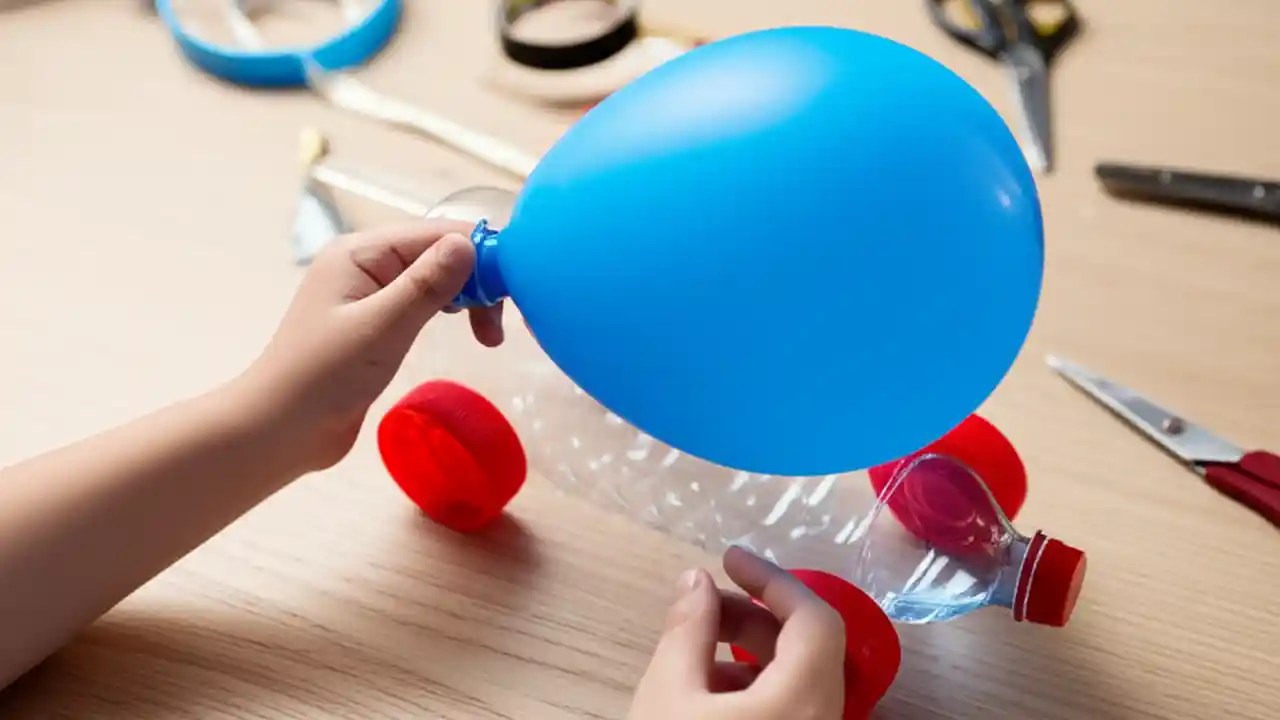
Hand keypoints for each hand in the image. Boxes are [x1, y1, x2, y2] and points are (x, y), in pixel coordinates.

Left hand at [240, 220, 503, 471]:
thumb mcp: (381, 329)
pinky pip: (423, 303)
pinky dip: (450, 313)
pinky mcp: (376, 324)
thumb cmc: (322, 378)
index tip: (514, 292)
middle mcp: (365, 264)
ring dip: (468, 299)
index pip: (436, 234)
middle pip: (439, 252)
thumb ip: (425, 285)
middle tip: (498, 328)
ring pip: (435, 278)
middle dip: (477, 281)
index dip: (480, 255)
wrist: (280, 431)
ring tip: (488, 338)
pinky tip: (465, 333)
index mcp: (360, 253)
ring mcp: (370, 294)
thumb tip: (469, 242)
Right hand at [629, 547, 846, 719]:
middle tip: (701, 605)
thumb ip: (688, 630)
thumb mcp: (668, 693)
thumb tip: (697, 579)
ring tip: (692, 652)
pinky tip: (705, 694)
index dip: (773, 580)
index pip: (815, 620)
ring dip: (750, 654)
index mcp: (803, 699)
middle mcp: (824, 719)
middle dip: (753, 616)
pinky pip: (791, 709)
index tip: (727, 560)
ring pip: (798, 680)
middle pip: (807, 647)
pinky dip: (756, 688)